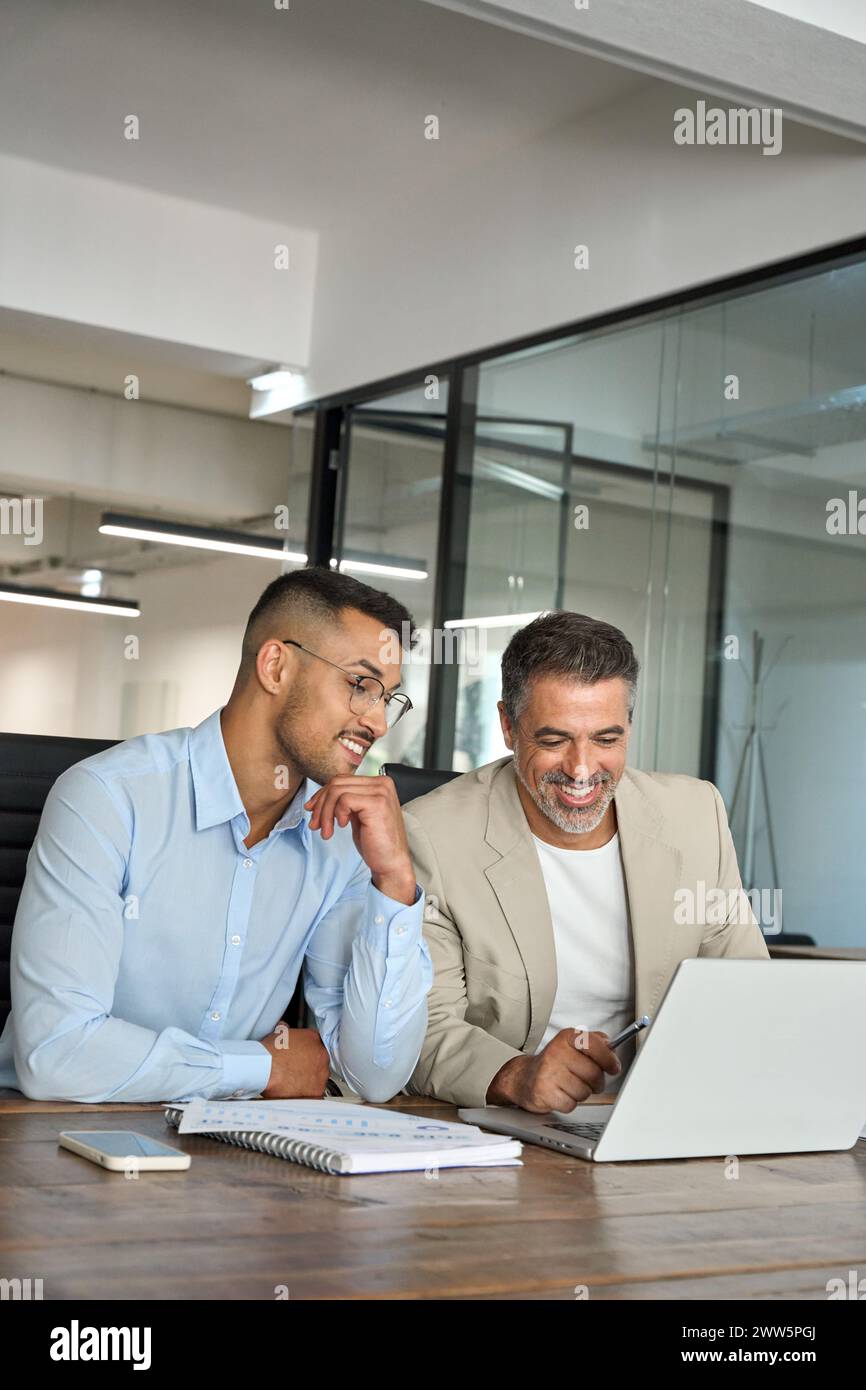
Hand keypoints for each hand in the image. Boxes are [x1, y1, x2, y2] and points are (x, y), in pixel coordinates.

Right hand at [259, 1027, 330, 1098]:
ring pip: (318, 1078)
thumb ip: (286, 1030)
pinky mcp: (316, 1091)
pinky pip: (315, 1093)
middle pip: (319, 1061)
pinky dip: (306, 1093)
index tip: (300, 1056)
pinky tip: (295, 1090)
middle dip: (309, 1065)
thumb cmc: (270, 1053)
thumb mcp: (278, 1032)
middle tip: (295, 1069)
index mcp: (313, 1038)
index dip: (306, 1050)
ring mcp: (321, 1074)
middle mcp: (322, 1056)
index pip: (316, 1043)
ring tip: (293, 1081)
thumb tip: (283, 1028)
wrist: (266, 1069)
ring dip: (308, 1080)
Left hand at [304, 775, 416, 905]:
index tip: (312, 810)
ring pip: (337, 791)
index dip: (322, 794)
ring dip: (325, 813)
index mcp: (378, 783)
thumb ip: (346, 801)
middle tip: (315, 824)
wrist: (391, 863)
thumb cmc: (376, 842)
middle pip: (337, 783)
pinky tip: (342, 826)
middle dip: (320, 805)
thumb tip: (319, 797)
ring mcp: (380, 792)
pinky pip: (344, 800)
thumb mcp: (357, 815)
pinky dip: (337, 814)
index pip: (342, 779)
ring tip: (326, 831)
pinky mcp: (376, 803)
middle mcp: (381, 783)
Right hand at [486, 1028, 621, 1112]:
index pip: (595, 1045)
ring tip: (570, 1086)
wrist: (525, 1078)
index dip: (609, 1059)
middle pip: (594, 1073)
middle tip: (589, 1081)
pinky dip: (570, 1103)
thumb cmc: (554, 1063)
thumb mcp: (573, 1045)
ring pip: (584, 1091)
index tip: (614, 1067)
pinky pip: (571, 1104)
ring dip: (582, 1093)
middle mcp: (557, 1052)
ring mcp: (549, 1072)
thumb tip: (611, 1047)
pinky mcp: (544, 1091)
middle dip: (596, 1082)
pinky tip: (561, 1094)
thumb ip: (595, 1042)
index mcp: (567, 1038)